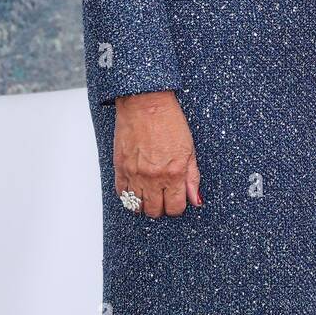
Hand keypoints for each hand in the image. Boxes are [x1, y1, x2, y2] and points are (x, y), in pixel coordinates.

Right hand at [113, 90, 201, 216]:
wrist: (145, 103)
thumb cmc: (169, 121)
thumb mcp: (189, 149)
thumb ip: (192, 177)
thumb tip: (196, 200)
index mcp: (174, 173)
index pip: (175, 208)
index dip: (177, 207)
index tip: (176, 199)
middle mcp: (154, 177)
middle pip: (155, 211)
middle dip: (161, 207)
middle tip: (163, 195)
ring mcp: (135, 174)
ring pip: (137, 206)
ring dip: (144, 203)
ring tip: (149, 192)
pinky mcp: (119, 168)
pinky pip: (121, 194)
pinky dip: (128, 195)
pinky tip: (136, 186)